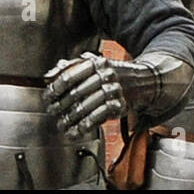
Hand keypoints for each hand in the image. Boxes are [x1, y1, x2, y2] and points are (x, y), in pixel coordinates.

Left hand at [44, 50, 193, 134]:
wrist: (145, 80)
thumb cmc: (114, 73)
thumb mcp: (95, 64)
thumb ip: (72, 67)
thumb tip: (49, 75)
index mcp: (97, 62)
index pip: (70, 75)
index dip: (56, 88)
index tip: (48, 96)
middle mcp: (106, 74)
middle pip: (77, 92)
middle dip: (61, 106)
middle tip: (53, 113)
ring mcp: (114, 89)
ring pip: (87, 106)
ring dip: (71, 119)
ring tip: (62, 125)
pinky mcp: (121, 104)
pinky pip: (99, 116)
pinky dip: (85, 125)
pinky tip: (77, 131)